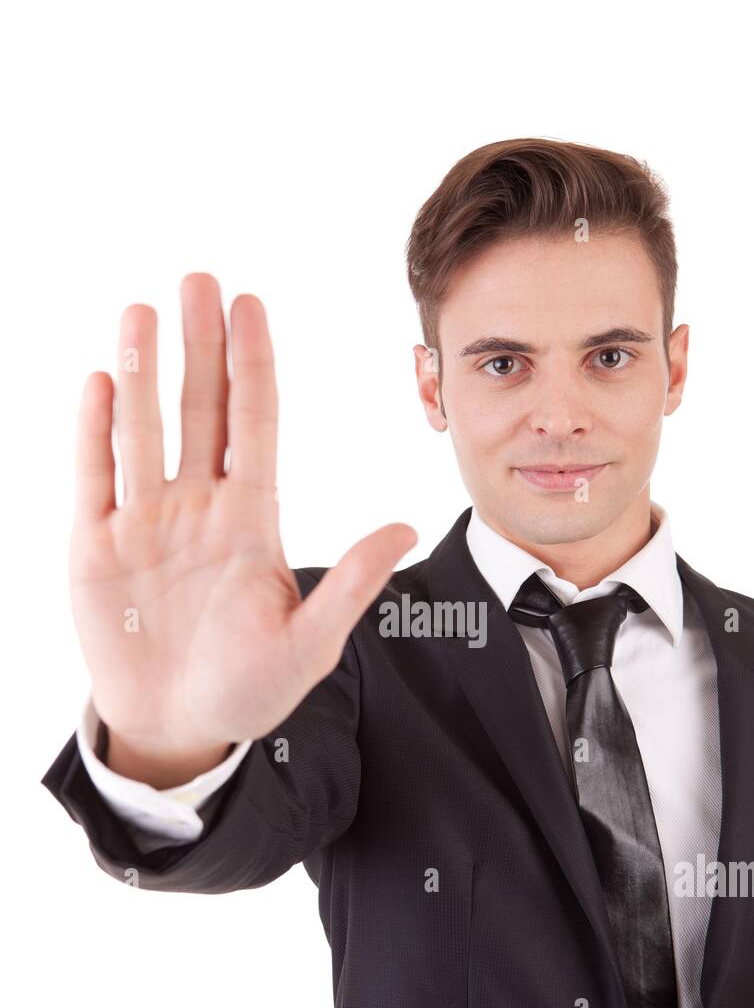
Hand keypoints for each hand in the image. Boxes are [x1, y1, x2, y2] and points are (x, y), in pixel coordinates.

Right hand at [70, 273, 416, 782]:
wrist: (177, 728)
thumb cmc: (248, 690)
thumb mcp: (309, 643)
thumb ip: (350, 585)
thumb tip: (404, 527)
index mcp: (251, 519)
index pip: (253, 422)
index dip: (251, 363)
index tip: (250, 303)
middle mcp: (197, 506)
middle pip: (198, 408)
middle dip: (199, 345)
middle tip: (200, 279)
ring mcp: (144, 521)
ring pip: (142, 429)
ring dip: (142, 370)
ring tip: (143, 310)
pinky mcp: (97, 546)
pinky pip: (94, 475)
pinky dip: (95, 430)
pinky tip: (101, 381)